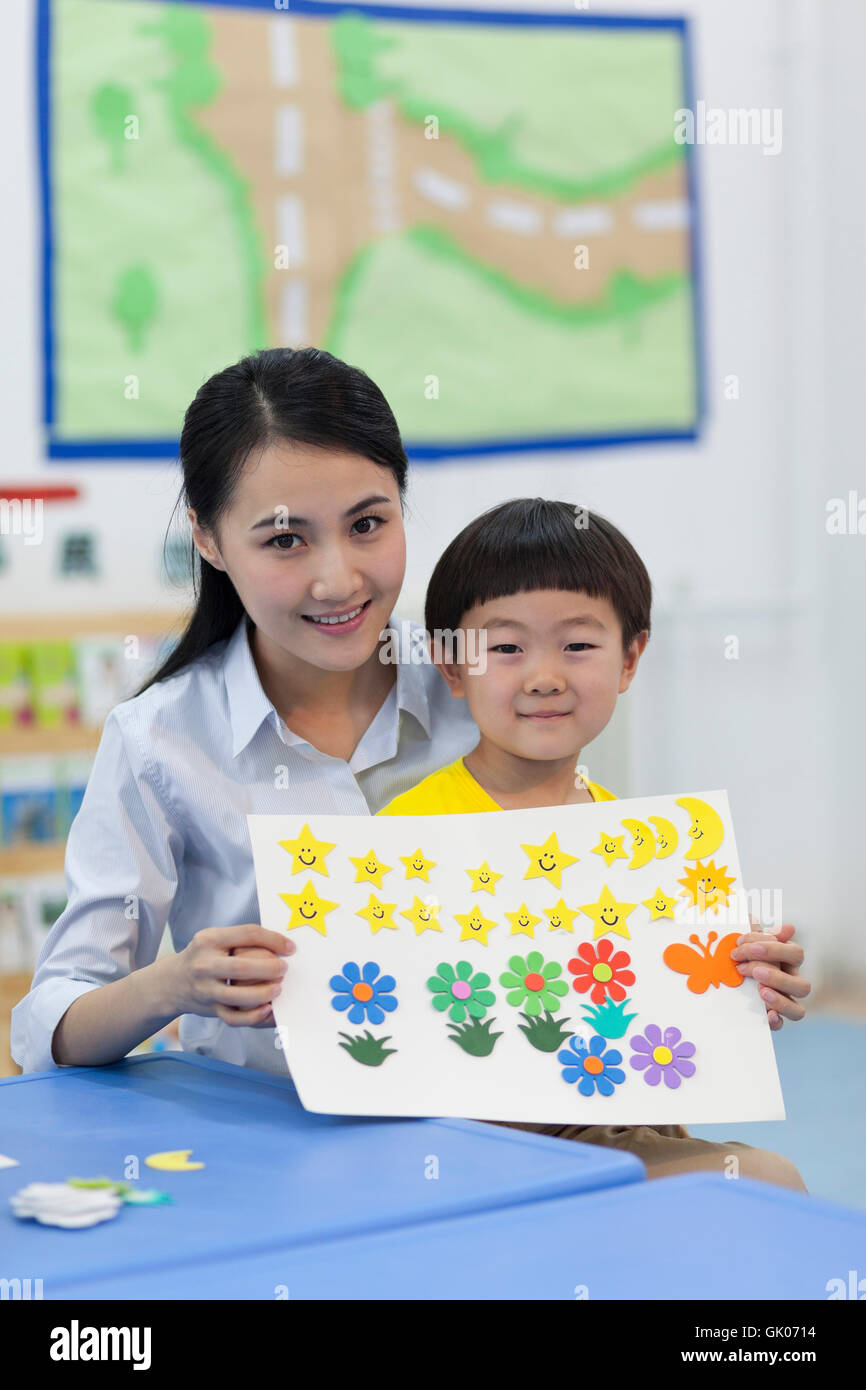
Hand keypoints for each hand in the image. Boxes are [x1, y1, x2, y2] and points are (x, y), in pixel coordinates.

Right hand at [171, 924, 293, 1026]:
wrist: (172, 982)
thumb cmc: (203, 956)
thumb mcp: (214, 938)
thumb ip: (241, 938)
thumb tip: (280, 942)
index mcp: (209, 940)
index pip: (247, 934)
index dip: (273, 940)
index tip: (290, 948)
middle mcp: (204, 965)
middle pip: (240, 967)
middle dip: (269, 968)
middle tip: (284, 969)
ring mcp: (205, 989)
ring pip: (236, 996)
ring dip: (263, 994)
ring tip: (279, 989)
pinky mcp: (209, 1009)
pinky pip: (233, 1017)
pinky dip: (253, 1016)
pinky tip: (268, 1009)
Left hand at [729, 920, 808, 1030]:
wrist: (726, 985)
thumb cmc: (740, 955)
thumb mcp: (746, 942)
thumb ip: (759, 932)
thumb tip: (787, 928)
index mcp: (787, 962)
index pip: (794, 953)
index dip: (772, 947)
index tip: (742, 944)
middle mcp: (791, 982)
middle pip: (802, 982)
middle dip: (775, 975)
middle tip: (745, 968)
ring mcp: (785, 1002)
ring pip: (798, 1007)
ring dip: (780, 996)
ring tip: (759, 989)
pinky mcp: (773, 1019)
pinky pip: (783, 1023)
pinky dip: (777, 1019)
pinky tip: (766, 1014)